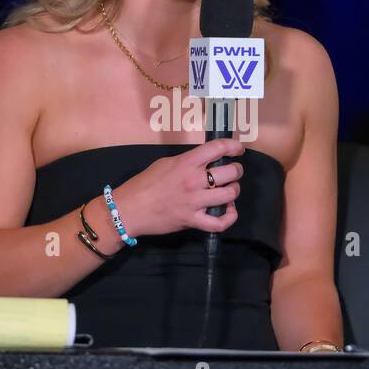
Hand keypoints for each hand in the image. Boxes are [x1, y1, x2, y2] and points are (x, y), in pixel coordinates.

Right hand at [107, 139, 246, 237]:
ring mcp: (195, 202)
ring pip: (229, 195)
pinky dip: (229, 217)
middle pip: (230, 172)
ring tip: (229, 190)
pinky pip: (219, 223)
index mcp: (186, 163)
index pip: (217, 148)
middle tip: (233, 172)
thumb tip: (204, 162)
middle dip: (236, 170)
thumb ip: (186, 162)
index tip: (238, 148)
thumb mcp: (165, 163)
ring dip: (234, 191)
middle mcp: (194, 181)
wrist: (130, 209)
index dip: (234, 146)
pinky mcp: (193, 221)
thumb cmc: (144, 183)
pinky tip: (228, 211)